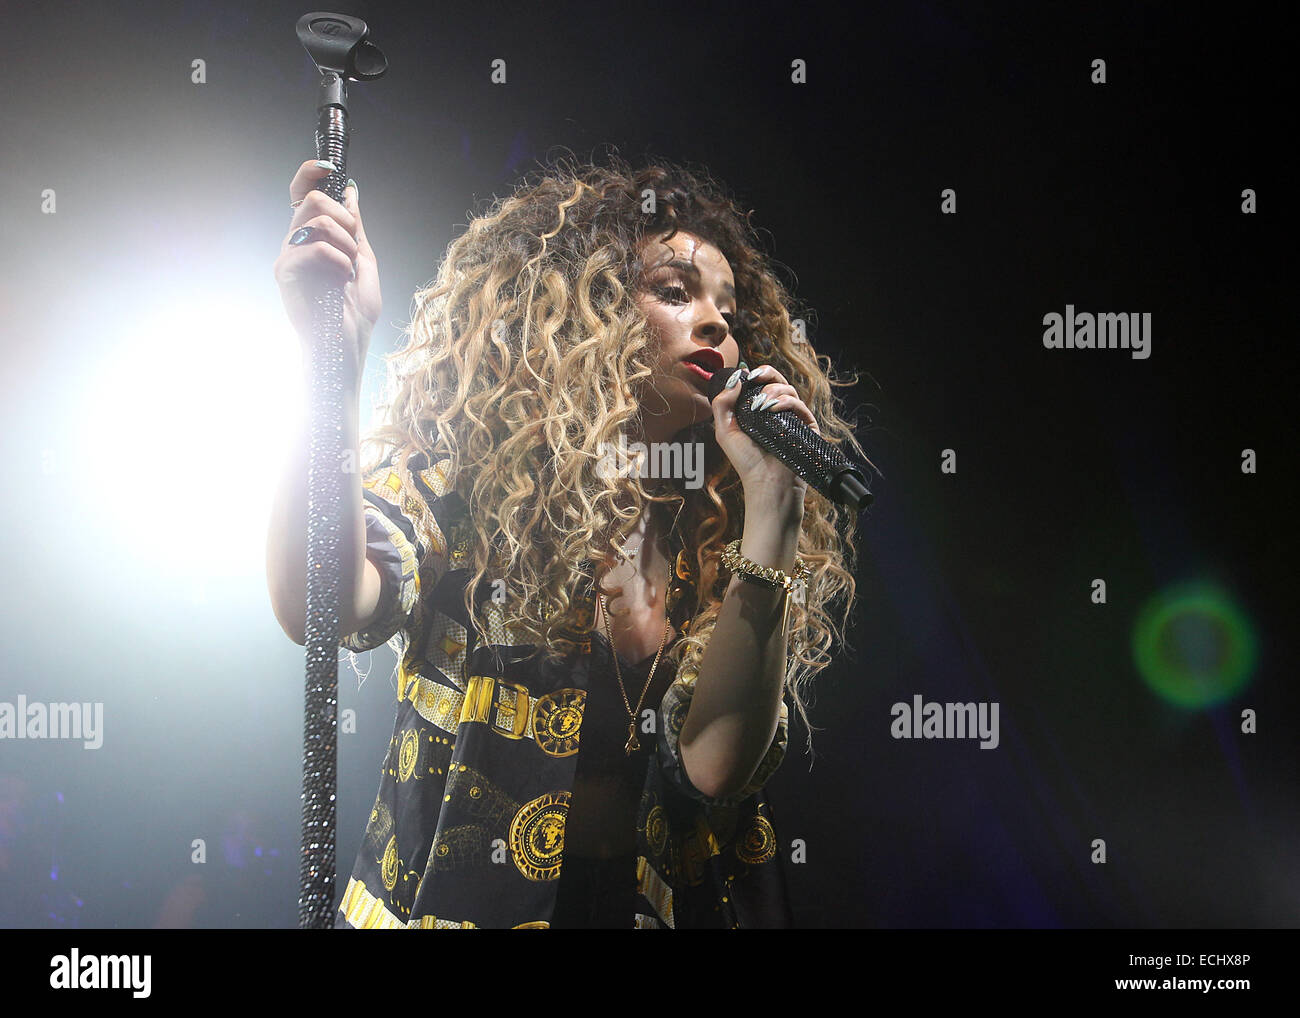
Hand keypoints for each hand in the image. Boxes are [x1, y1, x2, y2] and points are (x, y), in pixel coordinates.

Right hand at [273, 160, 381, 381]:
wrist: (347, 344)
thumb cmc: (354, 310)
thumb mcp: (363, 259)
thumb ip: (355, 226)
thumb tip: (350, 191)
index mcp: (312, 236)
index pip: (302, 193)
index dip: (310, 173)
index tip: (328, 169)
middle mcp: (295, 241)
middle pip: (312, 199)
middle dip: (344, 218)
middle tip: (354, 246)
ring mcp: (288, 255)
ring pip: (315, 219)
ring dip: (346, 242)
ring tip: (348, 269)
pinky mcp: (285, 272)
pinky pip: (314, 247)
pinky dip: (337, 259)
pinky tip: (340, 278)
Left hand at [710, 363, 820, 501]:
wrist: (766, 484)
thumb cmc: (746, 462)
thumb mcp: (725, 431)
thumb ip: (722, 404)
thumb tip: (735, 380)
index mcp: (759, 412)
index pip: (762, 385)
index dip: (757, 375)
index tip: (747, 374)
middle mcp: (777, 413)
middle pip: (778, 382)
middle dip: (767, 375)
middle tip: (756, 378)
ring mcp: (793, 420)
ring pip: (789, 390)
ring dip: (773, 391)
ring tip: (761, 404)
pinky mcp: (806, 428)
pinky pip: (801, 406)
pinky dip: (787, 402)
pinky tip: (773, 408)